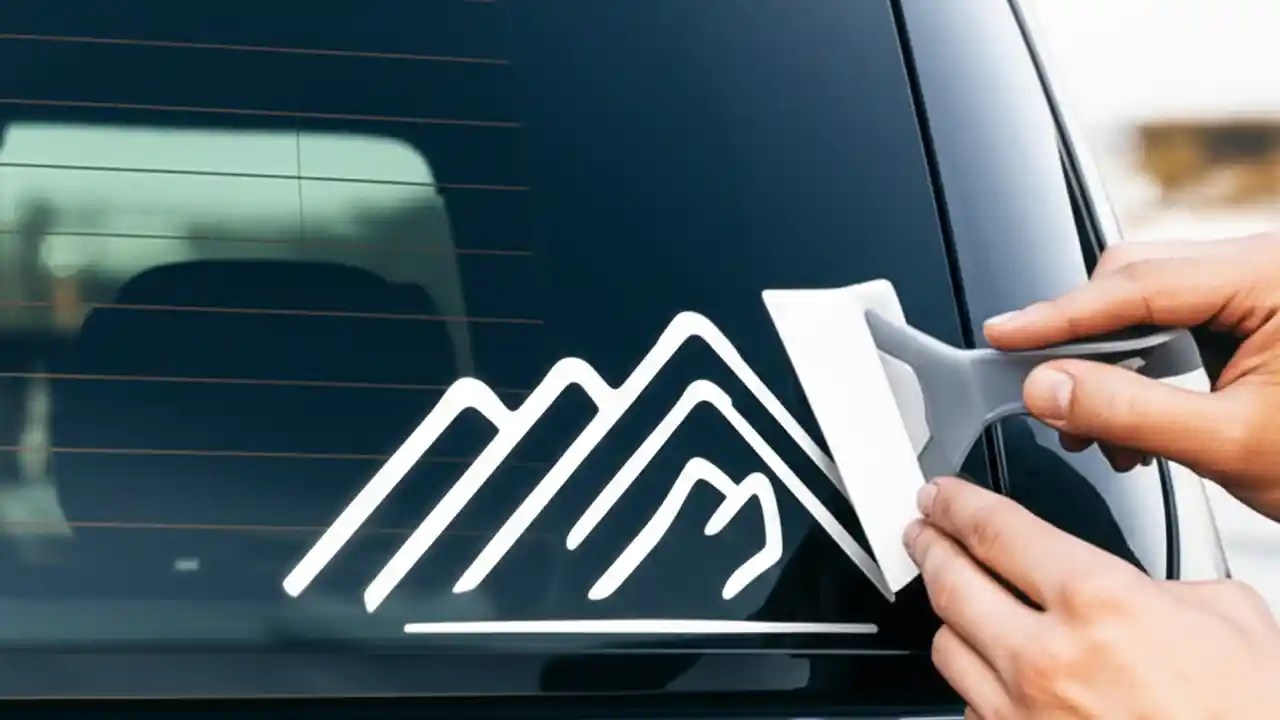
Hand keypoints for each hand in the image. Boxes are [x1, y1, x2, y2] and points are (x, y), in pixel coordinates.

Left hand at [907, 476, 1279, 718]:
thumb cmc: (1250, 717)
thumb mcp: (1230, 619)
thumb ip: (1164, 584)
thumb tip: (1139, 583)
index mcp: (1101, 603)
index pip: (996, 530)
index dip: (956, 504)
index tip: (940, 495)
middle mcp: (1048, 660)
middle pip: (950, 584)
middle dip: (928, 547)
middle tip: (922, 531)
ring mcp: (1023, 715)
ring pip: (949, 648)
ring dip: (950, 618)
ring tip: (958, 598)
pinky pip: (972, 707)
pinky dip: (979, 684)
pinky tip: (996, 672)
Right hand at [983, 233, 1279, 520]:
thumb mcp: (1230, 442)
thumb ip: (1129, 409)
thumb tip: (1048, 387)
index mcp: (1272, 276)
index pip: (1137, 285)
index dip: (1060, 315)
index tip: (1004, 336)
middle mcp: (1266, 266)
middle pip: (1136, 280)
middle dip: (1086, 342)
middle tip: (1052, 397)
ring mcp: (1262, 287)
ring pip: (1150, 302)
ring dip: (1114, 362)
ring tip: (1104, 429)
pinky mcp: (1256, 314)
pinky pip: (1177, 322)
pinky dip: (1145, 368)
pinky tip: (1140, 419)